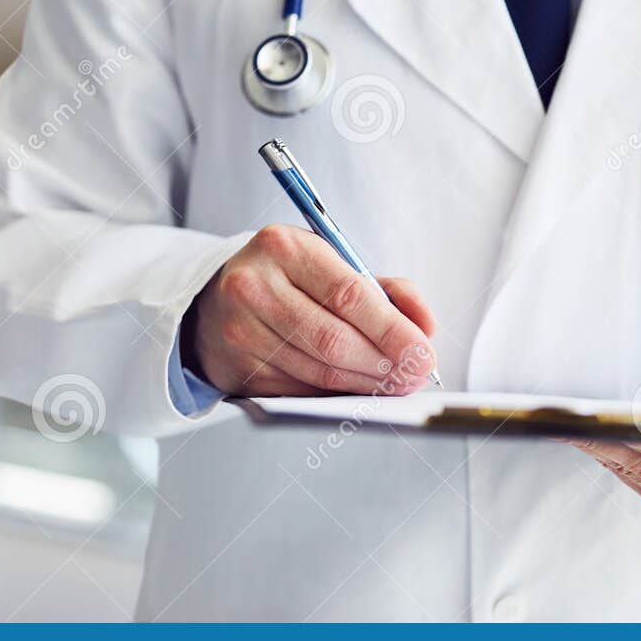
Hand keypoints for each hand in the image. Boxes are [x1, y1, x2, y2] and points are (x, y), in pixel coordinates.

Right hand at [186, 224, 437, 396]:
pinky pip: (301, 390)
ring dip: (365, 383)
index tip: (422, 351)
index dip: (391, 329)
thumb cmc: (286, 279)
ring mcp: (242, 330)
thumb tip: (424, 325)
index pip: (348, 294)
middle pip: (334, 340)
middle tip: (414, 375)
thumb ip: (384, 288)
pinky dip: (336, 393)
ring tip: (393, 383)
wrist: (215, 300)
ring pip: (319, 371)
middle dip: (384, 364)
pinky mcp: (238, 367)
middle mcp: (255, 286)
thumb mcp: (330, 263)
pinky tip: (354, 386)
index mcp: (284, 248)